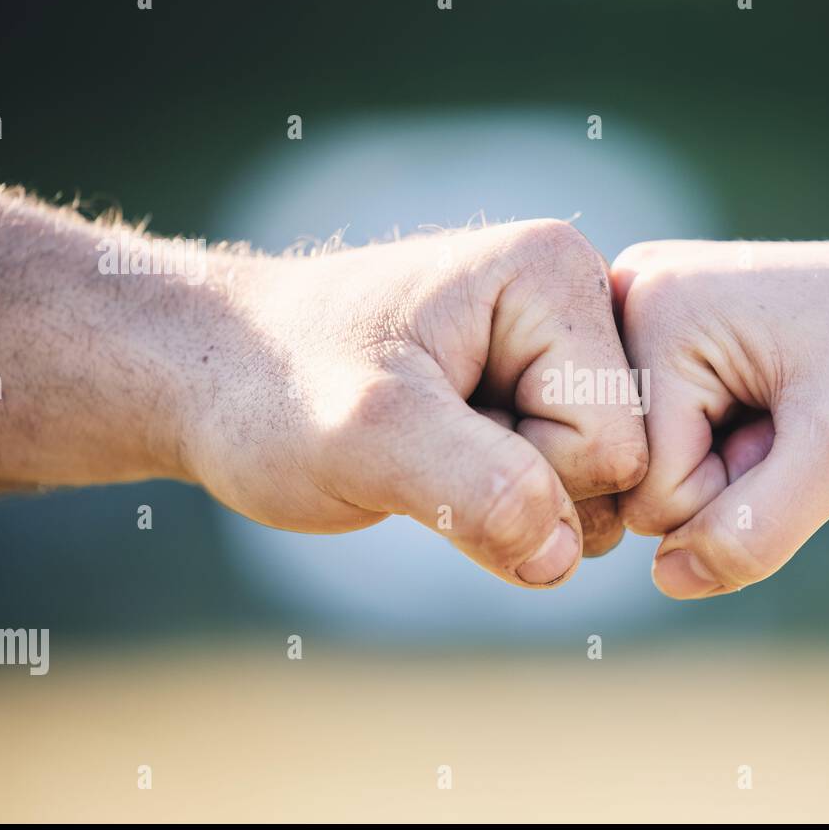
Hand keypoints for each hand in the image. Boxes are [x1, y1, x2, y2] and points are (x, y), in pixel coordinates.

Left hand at [0, 171, 647, 588]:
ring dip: (508, 504)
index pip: (611, 443)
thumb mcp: (366, 437)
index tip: (426, 433)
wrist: (210, 376)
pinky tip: (437, 461)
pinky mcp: (535, 390)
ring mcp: (557, 348)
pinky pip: (565, 490)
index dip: (521, 474)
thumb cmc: (271, 389)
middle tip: (422, 448)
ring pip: (596, 490)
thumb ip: (478, 489)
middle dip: (521, 491)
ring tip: (425, 451)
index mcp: (556, 274)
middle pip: (618, 467)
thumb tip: (564, 556)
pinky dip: (500, 506)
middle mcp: (576, 299)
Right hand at [608, 237, 828, 598]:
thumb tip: (670, 579)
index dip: (733, 493)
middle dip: (727, 477)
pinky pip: (677, 438)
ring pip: (659, 463)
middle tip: (801, 422)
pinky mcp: (678, 336)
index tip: (801, 431)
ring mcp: (655, 313)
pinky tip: (782, 406)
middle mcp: (635, 296)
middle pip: (640, 472)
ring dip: (735, 464)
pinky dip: (735, 444)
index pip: (646, 483)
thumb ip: (754, 530)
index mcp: (656, 304)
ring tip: (798, 411)